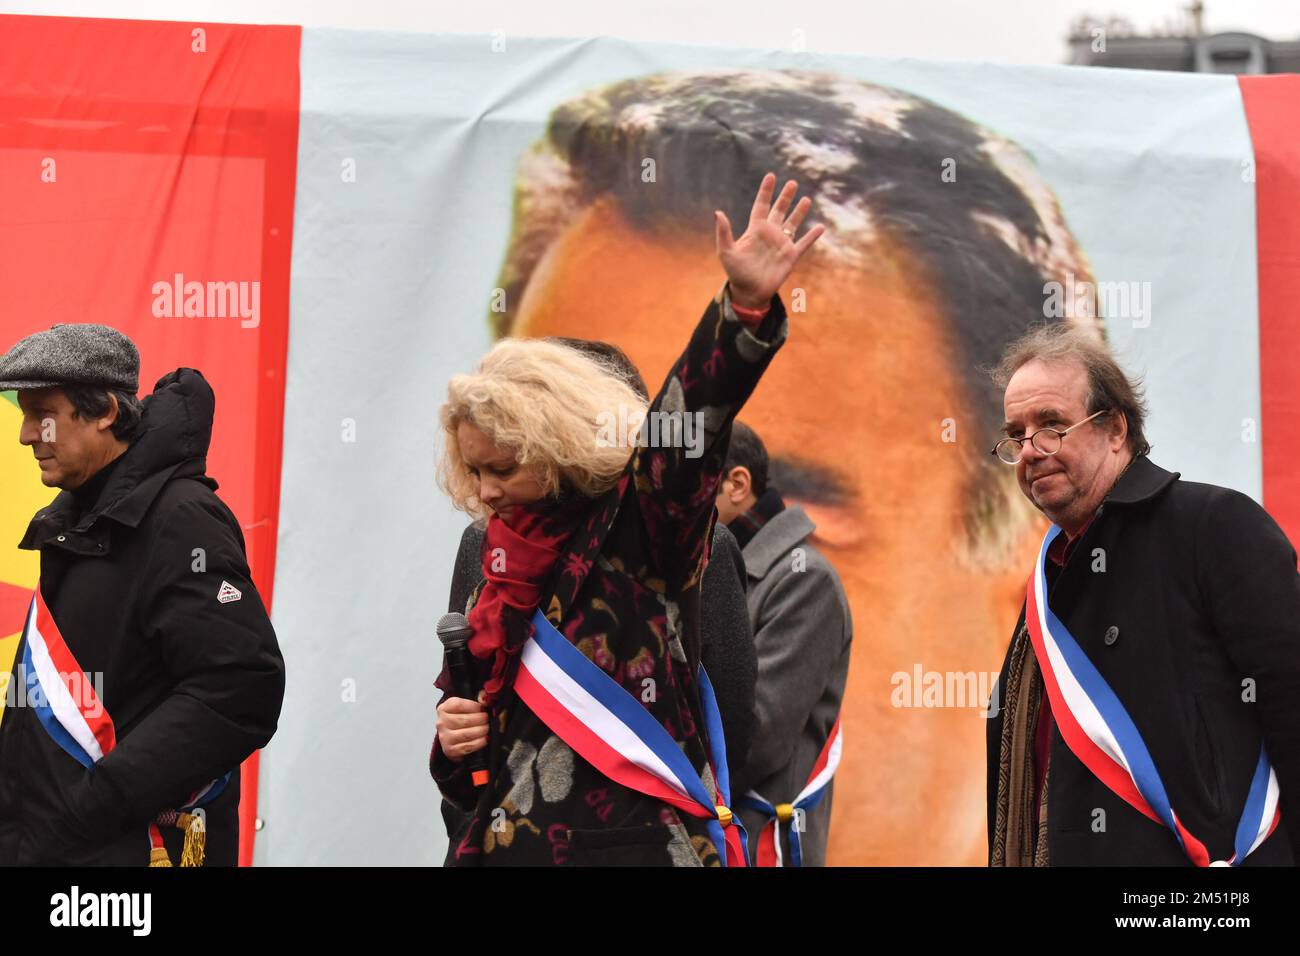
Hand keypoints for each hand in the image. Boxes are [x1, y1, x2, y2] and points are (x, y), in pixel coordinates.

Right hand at [436, 691, 488, 761]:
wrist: (454, 737)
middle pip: (464, 720)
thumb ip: (478, 697)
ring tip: (487, 728)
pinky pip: (467, 746)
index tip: (484, 708)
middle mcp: (442, 723)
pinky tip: (485, 739)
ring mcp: (445, 737)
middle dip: (480, 720)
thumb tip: (485, 698)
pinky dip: (479, 742)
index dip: (474, 706)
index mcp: (444, 708)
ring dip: (481, 731)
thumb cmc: (462, 718)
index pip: (459, 705)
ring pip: (466, 734)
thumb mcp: (467, 705)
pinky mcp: (450, 750)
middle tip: (488, 719)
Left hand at [715, 173, 824, 309]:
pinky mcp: (791, 256)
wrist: (749, 292)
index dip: (766, 191)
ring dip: (799, 212)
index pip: (761, 205)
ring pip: (793, 223)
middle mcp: (770, 234)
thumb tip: (718, 212)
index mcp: (755, 229)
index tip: (771, 176)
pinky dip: (812, 236)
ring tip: (806, 199)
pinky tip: (820, 227)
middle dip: (785, 197)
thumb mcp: (726, 251)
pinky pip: (804, 243)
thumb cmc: (735, 272)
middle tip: (792, 182)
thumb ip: (724, 232)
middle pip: (779, 210)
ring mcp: (781, 244)